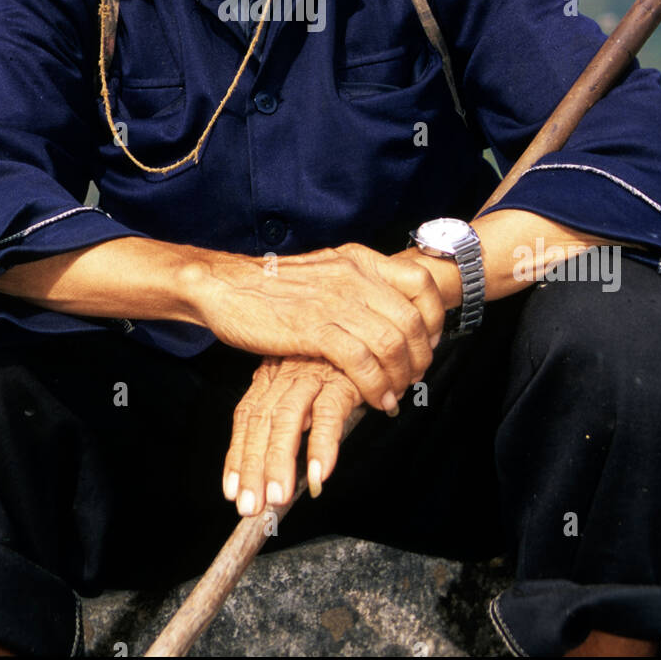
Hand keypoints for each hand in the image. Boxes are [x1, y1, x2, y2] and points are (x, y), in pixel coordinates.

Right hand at [198, 242, 444, 412]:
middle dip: (421, 357)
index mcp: (358, 259)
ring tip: (395, 396)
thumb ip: (356, 285)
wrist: (225, 287)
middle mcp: (353, 276)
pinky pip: (362, 362)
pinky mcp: (314, 328)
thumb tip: (387, 311)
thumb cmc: (273, 287)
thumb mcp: (325, 271)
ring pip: (392, 343)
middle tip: (413, 379)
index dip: (435, 317)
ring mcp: (334, 301)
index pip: (420, 282)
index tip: (429, 343)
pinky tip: (375, 400)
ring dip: (400, 377)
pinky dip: (376, 386)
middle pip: (412, 320)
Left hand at [222, 355, 364, 515]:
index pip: (246, 416)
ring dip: (279, 460)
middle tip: (249, 506)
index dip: (236, 455)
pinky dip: (322, 445)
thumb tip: (278, 466)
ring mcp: (313, 376)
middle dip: (252, 467)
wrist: (371, 334)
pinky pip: (329, 414)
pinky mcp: (342, 379)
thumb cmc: (339, 363)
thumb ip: (291, 415)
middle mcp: (287, 375)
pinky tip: (317, 474)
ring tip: (277, 497)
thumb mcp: (306, 383)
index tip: (229, 490)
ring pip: (288, 418)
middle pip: (261, 422)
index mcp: (273, 376)